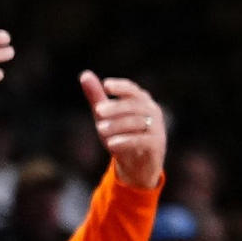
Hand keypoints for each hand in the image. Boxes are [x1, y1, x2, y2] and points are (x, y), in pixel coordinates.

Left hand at [82, 70, 167, 191]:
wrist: (137, 165)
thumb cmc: (121, 135)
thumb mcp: (105, 116)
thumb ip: (97, 96)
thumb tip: (85, 74)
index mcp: (141, 100)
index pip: (132, 89)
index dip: (120, 87)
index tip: (106, 86)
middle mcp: (152, 111)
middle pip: (134, 105)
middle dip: (116, 107)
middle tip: (98, 111)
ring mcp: (157, 128)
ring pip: (137, 122)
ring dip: (117, 125)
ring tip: (100, 129)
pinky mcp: (156, 145)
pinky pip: (142, 140)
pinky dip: (125, 141)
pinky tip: (110, 144)